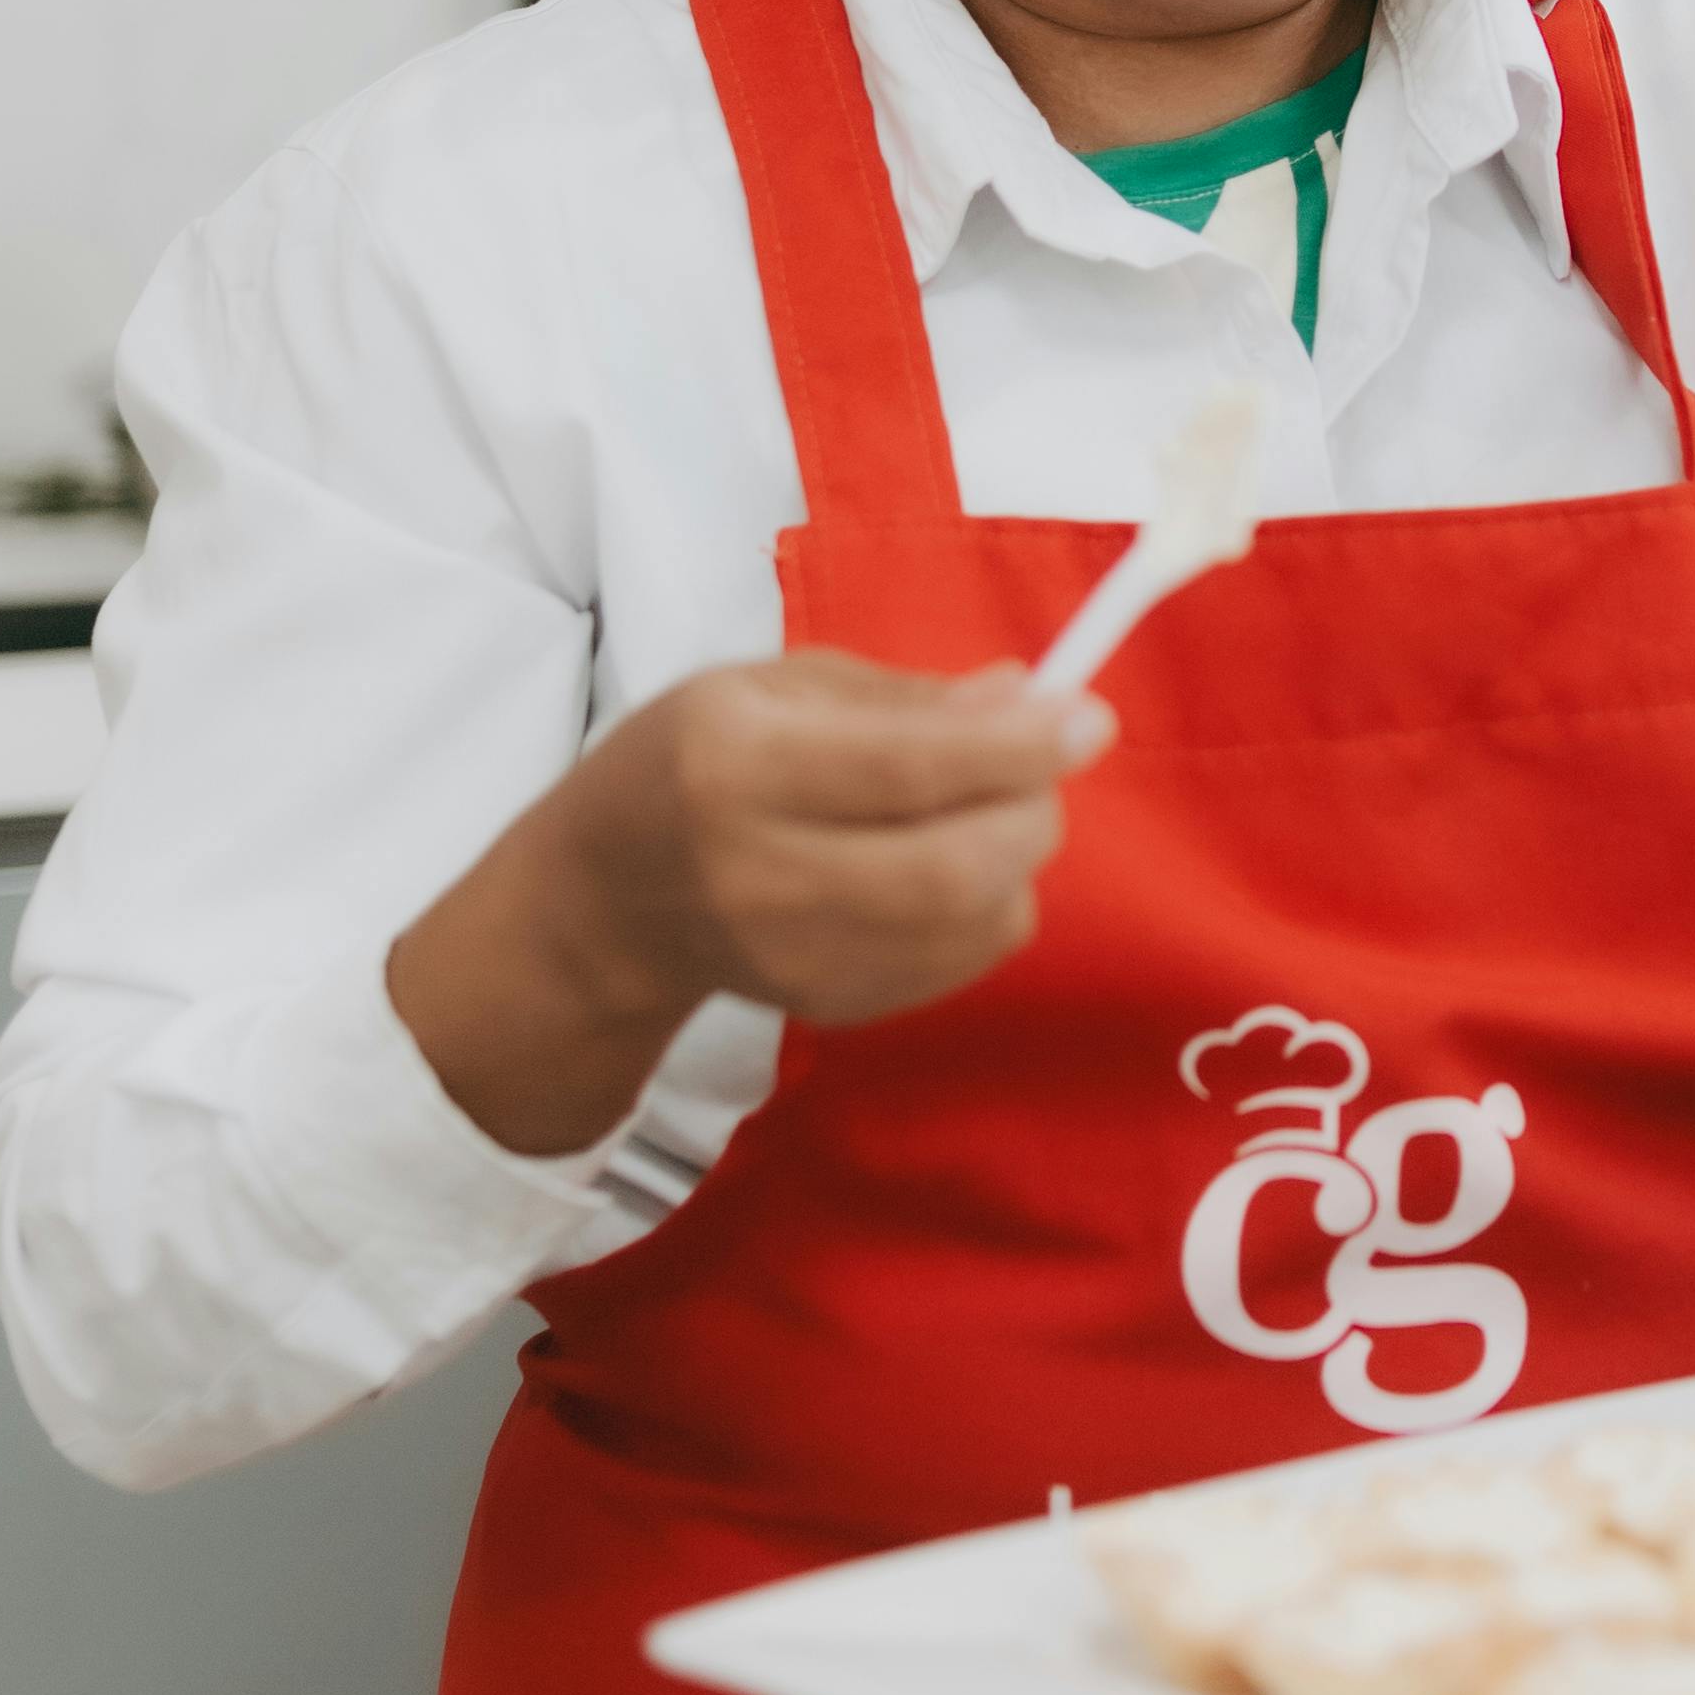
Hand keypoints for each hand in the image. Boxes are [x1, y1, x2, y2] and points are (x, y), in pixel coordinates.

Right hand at [391, 656, 1111, 1155]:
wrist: (607, 903)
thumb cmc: (692, 762)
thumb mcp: (770, 689)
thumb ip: (902, 697)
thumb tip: (1028, 698)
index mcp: (737, 766)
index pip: (902, 768)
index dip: (1014, 747)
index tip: (1088, 717)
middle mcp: (762, 873)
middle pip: (951, 867)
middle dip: (1032, 809)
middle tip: (1044, 765)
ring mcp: (797, 958)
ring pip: (973, 919)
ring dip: (1016, 855)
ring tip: (981, 809)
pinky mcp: (833, 1006)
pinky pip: (964, 958)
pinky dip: (990, 902)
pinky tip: (943, 865)